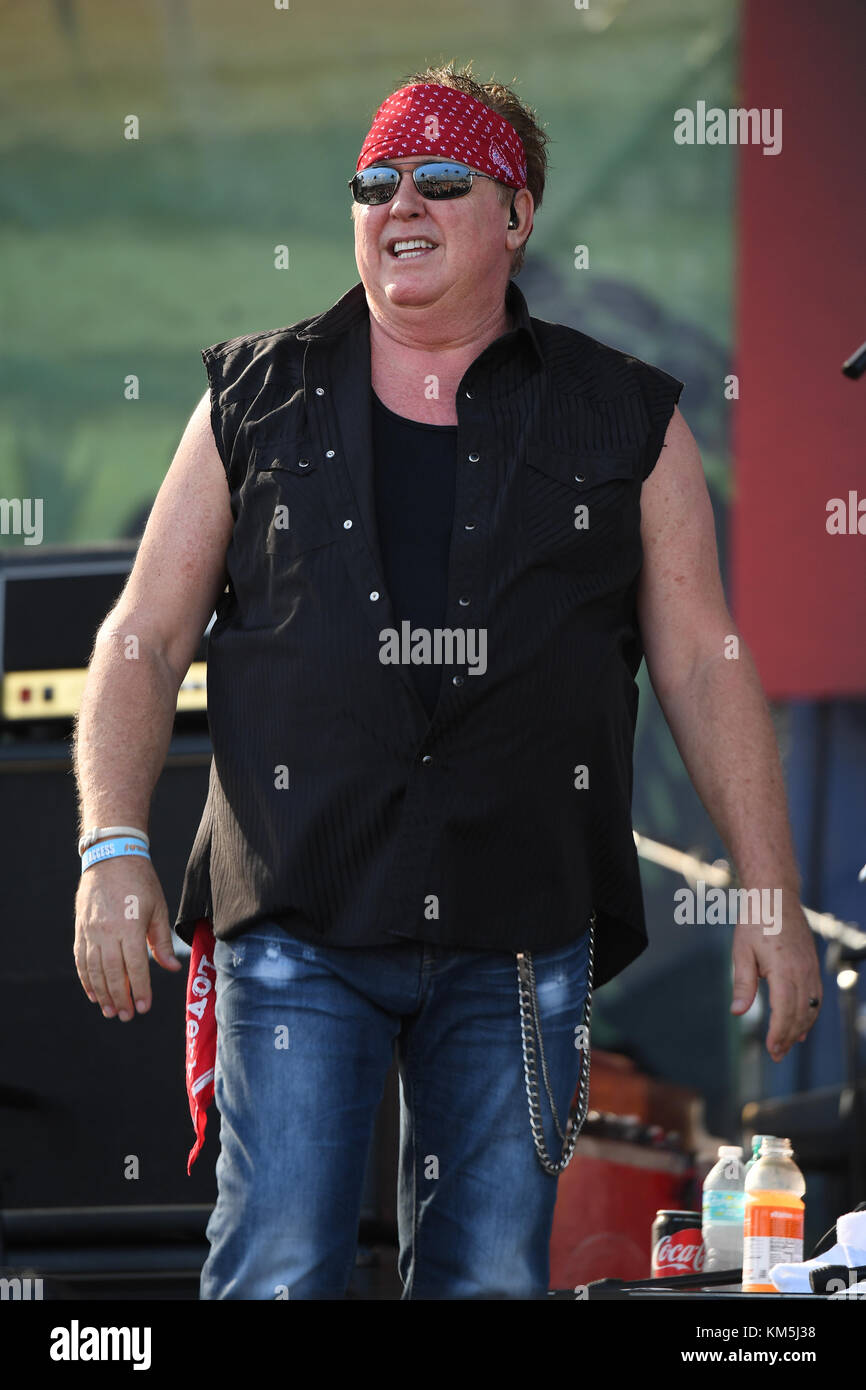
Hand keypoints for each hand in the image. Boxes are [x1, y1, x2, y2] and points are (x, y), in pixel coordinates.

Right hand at [74, 855, 182, 1020]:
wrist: (111, 857)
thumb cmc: (141, 882)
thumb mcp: (158, 909)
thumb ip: (161, 942)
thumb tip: (172, 968)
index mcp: (130, 928)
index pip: (135, 968)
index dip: (141, 990)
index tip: (144, 1008)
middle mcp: (107, 932)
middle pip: (112, 974)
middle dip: (121, 998)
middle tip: (127, 1016)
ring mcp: (90, 931)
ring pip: (93, 971)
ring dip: (102, 994)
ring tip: (110, 1011)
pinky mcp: (80, 929)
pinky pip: (81, 959)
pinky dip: (86, 979)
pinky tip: (93, 993)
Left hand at [729, 894, 821, 1060]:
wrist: (776, 896)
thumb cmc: (755, 921)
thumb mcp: (742, 952)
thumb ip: (743, 983)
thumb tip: (738, 1012)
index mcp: (784, 969)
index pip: (785, 1011)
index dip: (779, 1033)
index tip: (771, 1050)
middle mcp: (802, 971)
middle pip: (800, 1013)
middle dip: (788, 1037)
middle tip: (776, 1055)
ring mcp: (811, 968)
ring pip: (811, 1007)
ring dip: (800, 1028)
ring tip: (787, 1045)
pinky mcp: (812, 965)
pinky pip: (815, 996)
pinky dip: (809, 1013)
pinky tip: (800, 1025)